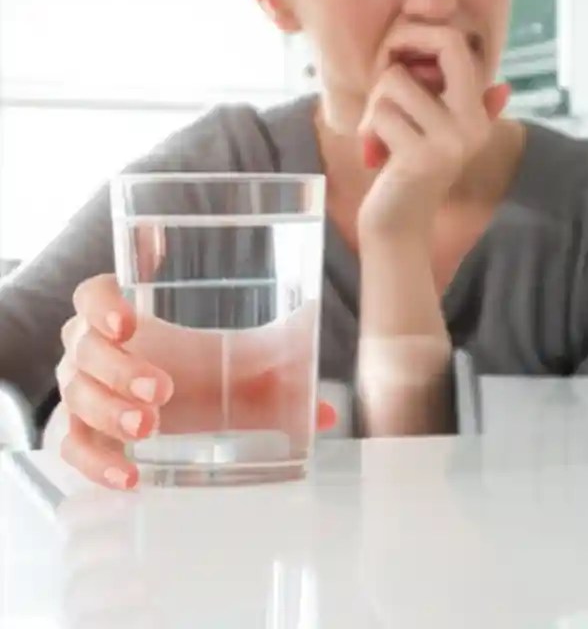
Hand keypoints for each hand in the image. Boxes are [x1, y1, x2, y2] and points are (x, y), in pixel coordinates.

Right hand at [57, 274, 337, 489]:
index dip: (101, 305)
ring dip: (108, 413)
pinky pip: (72, 447)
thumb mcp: (247, 373)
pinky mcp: (83, 433)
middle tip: (163, 391)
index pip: (91, 295)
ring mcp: (83, 391)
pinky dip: (97, 463)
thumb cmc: (209, 375)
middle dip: (120, 370)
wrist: (182, 408)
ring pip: (76, 398)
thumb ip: (284, 381)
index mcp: (124, 318)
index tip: (130, 323)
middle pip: (83, 350)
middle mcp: (92, 350)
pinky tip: (130, 478)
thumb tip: (329, 413)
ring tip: (149, 428)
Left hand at [355, 25, 510, 240]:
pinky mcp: (422, 157)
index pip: (457, 45)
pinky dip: (368, 130)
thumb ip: (466, 107)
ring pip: (394, 82)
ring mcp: (451, 141)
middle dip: (401, 50)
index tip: (396, 51)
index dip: (420, 34)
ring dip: (374, 105)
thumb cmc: (409, 167)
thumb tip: (504, 87)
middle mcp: (473, 124)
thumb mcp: (437, 131)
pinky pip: (381, 114)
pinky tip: (375, 152)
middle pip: (441, 47)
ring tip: (378, 131)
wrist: (398, 221)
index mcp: (477, 113)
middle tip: (382, 73)